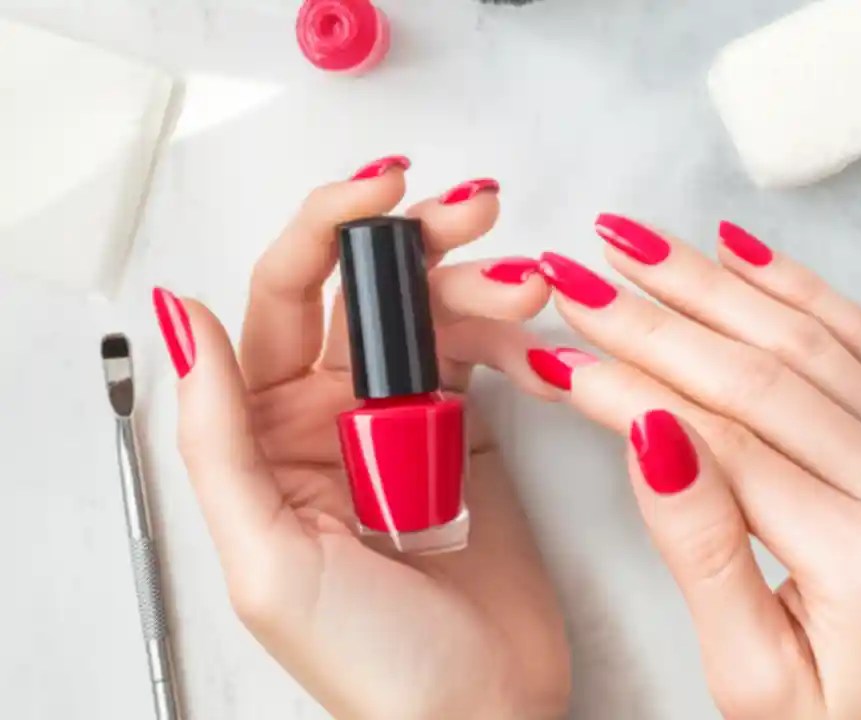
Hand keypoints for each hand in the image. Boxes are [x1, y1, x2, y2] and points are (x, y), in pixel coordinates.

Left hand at [153, 162, 569, 718]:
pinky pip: (482, 356)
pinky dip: (507, 328)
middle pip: (360, 295)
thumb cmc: (374, 665)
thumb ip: (219, 439)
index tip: (377, 195)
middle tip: (468, 212)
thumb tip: (185, 320)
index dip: (324, 234)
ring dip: (474, 282)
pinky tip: (529, 320)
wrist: (483, 716)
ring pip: (429, 317)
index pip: (280, 305)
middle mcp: (329, 421)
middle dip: (412, 240)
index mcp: (265, 440)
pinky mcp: (471, 436)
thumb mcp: (269, 559)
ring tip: (522, 282)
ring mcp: (405, 425)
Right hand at [526, 215, 860, 718]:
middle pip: (761, 369)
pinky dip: (797, 286)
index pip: (719, 436)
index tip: (556, 346)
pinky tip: (740, 252)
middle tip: (576, 268)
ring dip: (714, 281)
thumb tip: (649, 435)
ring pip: (810, 334)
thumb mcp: (758, 679)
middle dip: (654, 311)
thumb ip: (704, 553)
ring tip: (635, 242)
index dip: (625, 382)